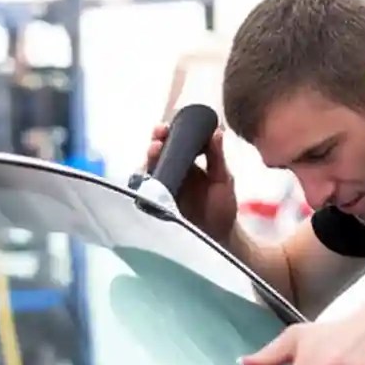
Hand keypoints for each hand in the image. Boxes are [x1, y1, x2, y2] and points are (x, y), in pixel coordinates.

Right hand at [144, 123, 237, 242]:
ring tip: (154, 152)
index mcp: (191, 162)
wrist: (217, 238)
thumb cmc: (222, 209)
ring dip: (150, 158)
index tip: (168, 126)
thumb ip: (218, 158)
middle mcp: (175, 171)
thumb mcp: (223, 180)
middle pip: (160, 151)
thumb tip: (217, 131)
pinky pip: (145, 188)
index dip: (170, 131)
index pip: (177, 141)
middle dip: (156, 141)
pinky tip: (144, 175)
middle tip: (159, 138)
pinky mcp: (158, 202)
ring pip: (151, 167)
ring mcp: (165, 186)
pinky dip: (142, 180)